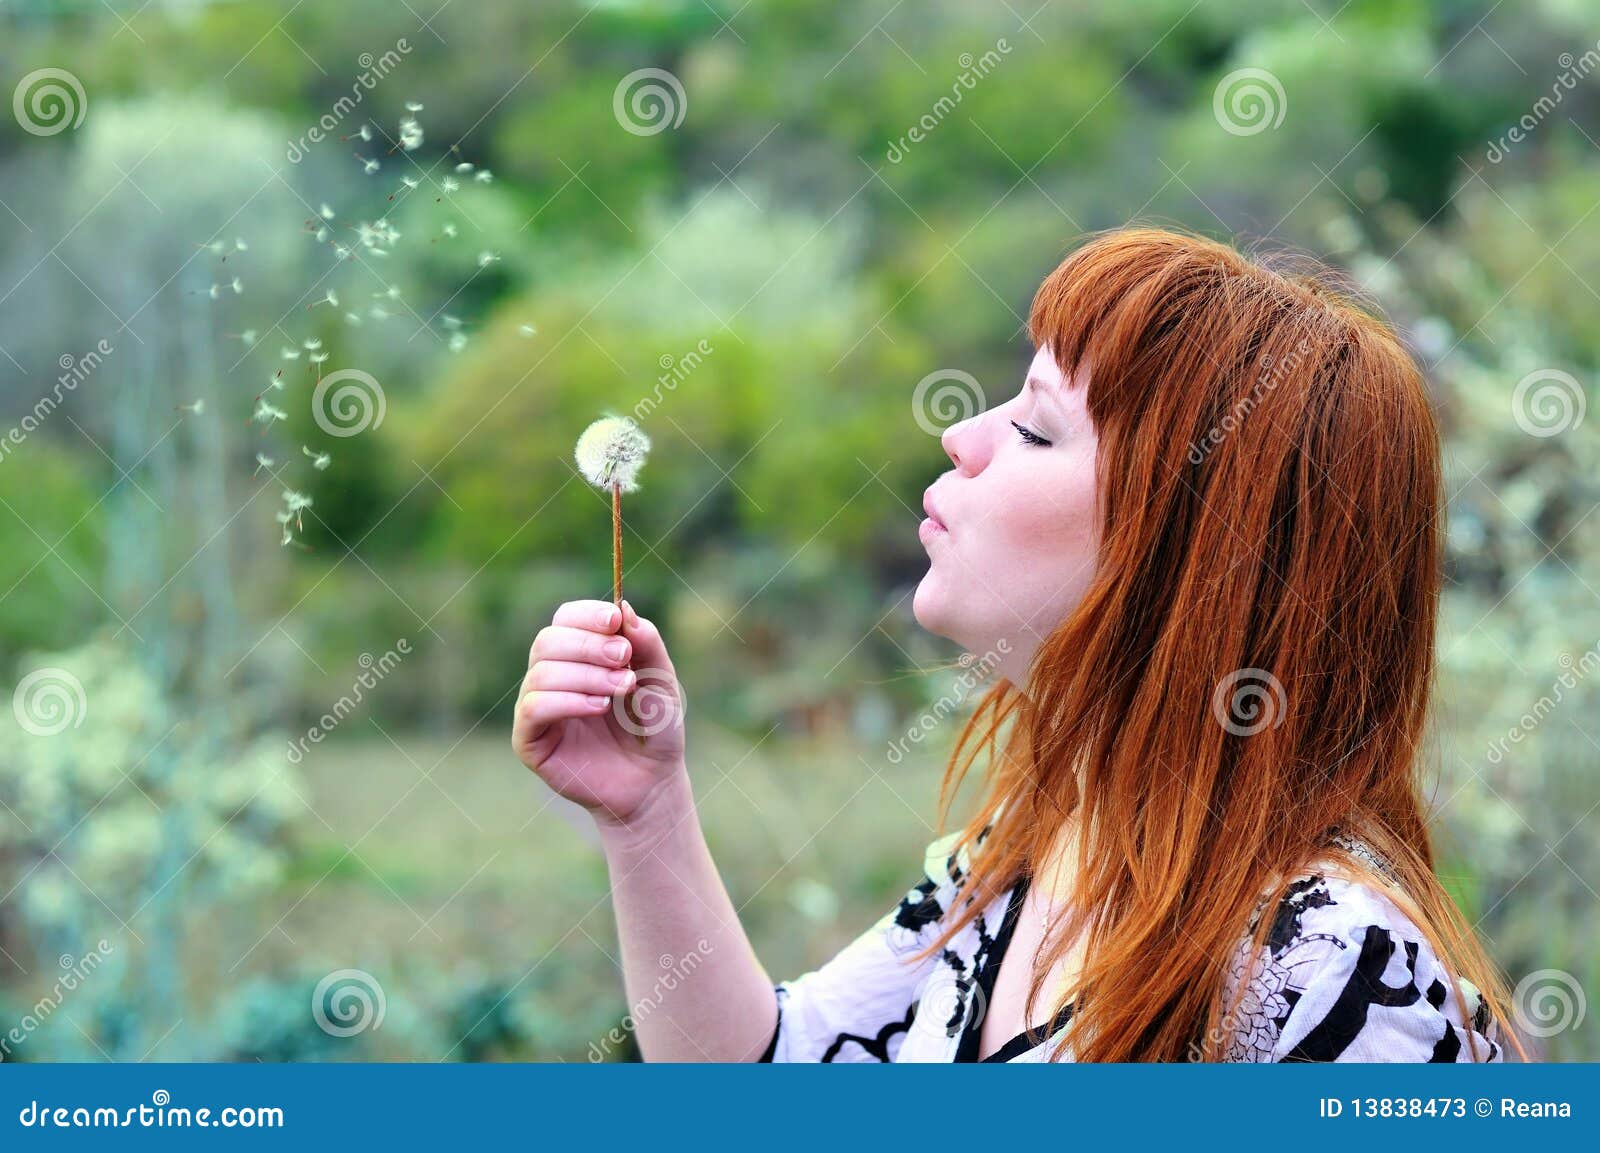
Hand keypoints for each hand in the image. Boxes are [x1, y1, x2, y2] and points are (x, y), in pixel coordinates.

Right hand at [512, 598, 687, 829]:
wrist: (653, 782)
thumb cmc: (654, 727)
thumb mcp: (661, 680)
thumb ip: (647, 644)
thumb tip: (624, 609)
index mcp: (579, 655)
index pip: (566, 619)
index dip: (587, 615)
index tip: (615, 621)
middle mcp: (552, 676)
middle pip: (548, 640)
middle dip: (589, 644)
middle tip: (624, 658)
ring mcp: (537, 707)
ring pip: (542, 672)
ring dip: (586, 675)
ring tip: (622, 688)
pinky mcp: (529, 740)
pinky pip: (534, 708)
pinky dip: (567, 701)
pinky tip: (599, 707)